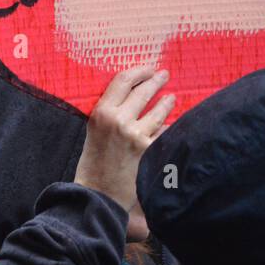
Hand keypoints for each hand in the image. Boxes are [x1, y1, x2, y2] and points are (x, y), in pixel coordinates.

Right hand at [73, 67, 174, 212]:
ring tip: (171, 98)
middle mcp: (118, 120)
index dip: (140, 71)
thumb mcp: (93, 131)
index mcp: (101, 112)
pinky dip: (167, 128)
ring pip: (158, 110)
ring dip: (167, 101)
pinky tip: (170, 125)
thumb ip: (110, 112)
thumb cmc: (93, 164)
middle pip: (143, 90)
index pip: (123, 80)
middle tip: (164, 75)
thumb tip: (131, 95)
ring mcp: (135, 135)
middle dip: (156, 80)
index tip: (148, 69)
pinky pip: (164, 132)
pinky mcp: (149, 150)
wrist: (98, 195)